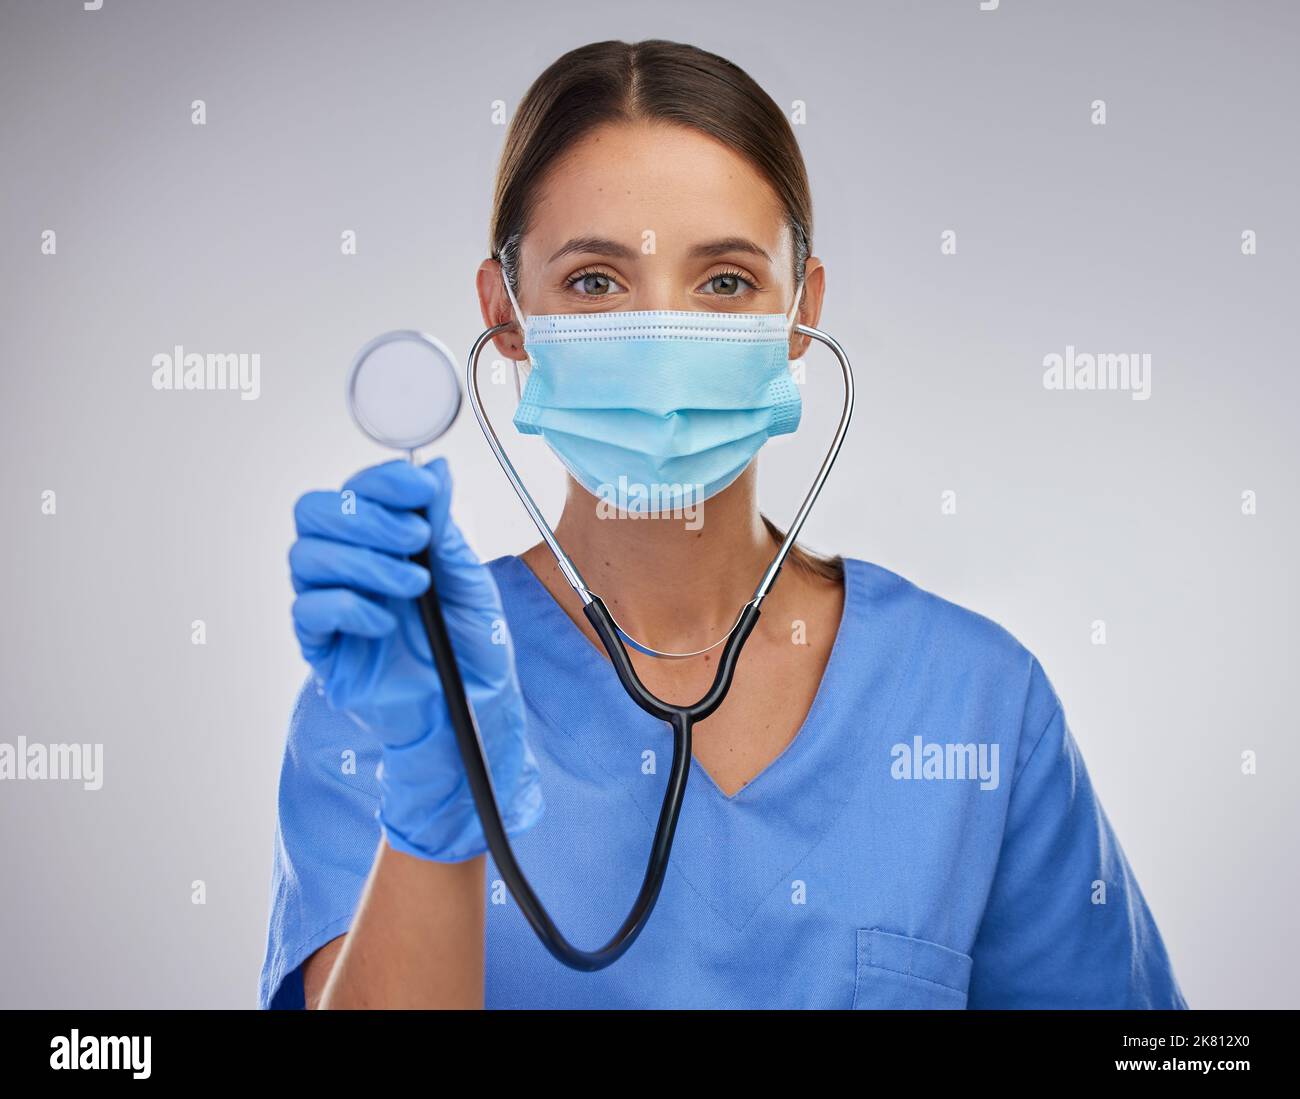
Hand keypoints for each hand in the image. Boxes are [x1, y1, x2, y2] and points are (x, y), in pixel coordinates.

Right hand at [289, 457, 542, 861]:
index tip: (421, 489)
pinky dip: (347, 606)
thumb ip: (444, 529)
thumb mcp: (469, 581)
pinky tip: (385, 623)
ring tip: (414, 586)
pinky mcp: (322, 648)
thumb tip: (433, 471)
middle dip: (366, 517)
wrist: (475, 712)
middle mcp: (350, 566)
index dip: (382, 481)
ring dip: (364, 562)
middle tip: (415, 542)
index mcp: (385, 542)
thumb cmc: (473, 648)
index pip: (358, 490)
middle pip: (314, 512)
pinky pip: (306, 611)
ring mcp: (332, 605)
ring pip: (305, 555)